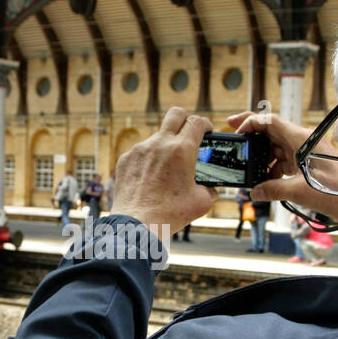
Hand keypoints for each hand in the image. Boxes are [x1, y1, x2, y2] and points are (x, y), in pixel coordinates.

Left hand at [111, 107, 215, 233]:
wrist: (136, 225)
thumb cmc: (170, 214)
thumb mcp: (202, 202)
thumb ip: (210, 188)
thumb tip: (212, 187)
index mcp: (181, 150)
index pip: (197, 122)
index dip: (205, 125)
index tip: (206, 132)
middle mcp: (159, 143)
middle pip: (175, 114)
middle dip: (185, 119)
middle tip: (188, 134)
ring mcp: (140, 150)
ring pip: (157, 136)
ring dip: (165, 146)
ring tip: (167, 169)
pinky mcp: (126, 159)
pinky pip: (141, 152)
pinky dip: (148, 160)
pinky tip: (150, 179)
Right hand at [227, 110, 337, 220]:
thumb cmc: (336, 191)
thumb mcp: (300, 191)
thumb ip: (274, 190)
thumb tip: (256, 192)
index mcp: (302, 139)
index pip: (271, 121)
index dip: (251, 122)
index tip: (235, 127)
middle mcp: (303, 142)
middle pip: (272, 133)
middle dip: (253, 139)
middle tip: (235, 143)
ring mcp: (306, 152)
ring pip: (276, 149)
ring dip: (262, 159)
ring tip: (248, 171)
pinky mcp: (308, 164)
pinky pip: (285, 162)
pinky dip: (272, 169)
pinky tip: (265, 182)